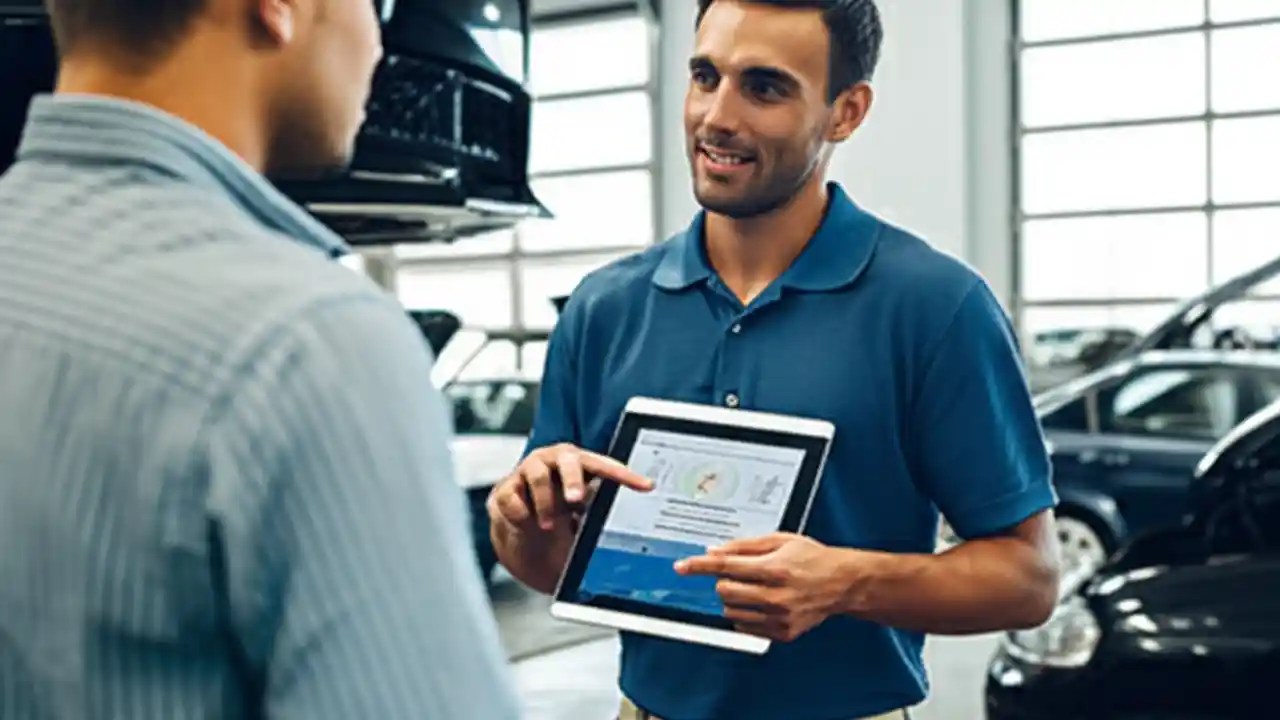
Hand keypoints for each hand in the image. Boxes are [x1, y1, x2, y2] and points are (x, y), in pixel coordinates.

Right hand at [488, 443, 652, 531]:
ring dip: (545, 505)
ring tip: (547, 525)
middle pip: (567, 460)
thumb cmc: (556, 511)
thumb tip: (626, 524)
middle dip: (572, 480)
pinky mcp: (504, 488)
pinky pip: (512, 498)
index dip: (625, 476)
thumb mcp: (579, 512)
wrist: (518, 525)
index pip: (604, 466)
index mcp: (577, 463)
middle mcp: (553, 461)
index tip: (646, 486)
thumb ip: (595, 509)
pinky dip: (520, 516)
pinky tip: (524, 522)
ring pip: (537, 478)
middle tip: (576, 500)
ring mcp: (527, 471)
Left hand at [675, 533, 858, 642]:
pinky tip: (762, 603)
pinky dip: (745, 615)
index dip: (700, 565)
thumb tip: (715, 550)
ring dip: (733, 599)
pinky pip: (745, 627)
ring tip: (753, 588)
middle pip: (724, 591)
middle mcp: (776, 595)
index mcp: (775, 568)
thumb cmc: (813, 559)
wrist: (843, 583)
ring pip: (731, 611)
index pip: (726, 566)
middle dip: (723, 581)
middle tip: (736, 575)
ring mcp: (779, 617)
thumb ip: (745, 546)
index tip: (682, 567)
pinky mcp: (783, 633)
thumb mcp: (781, 540)